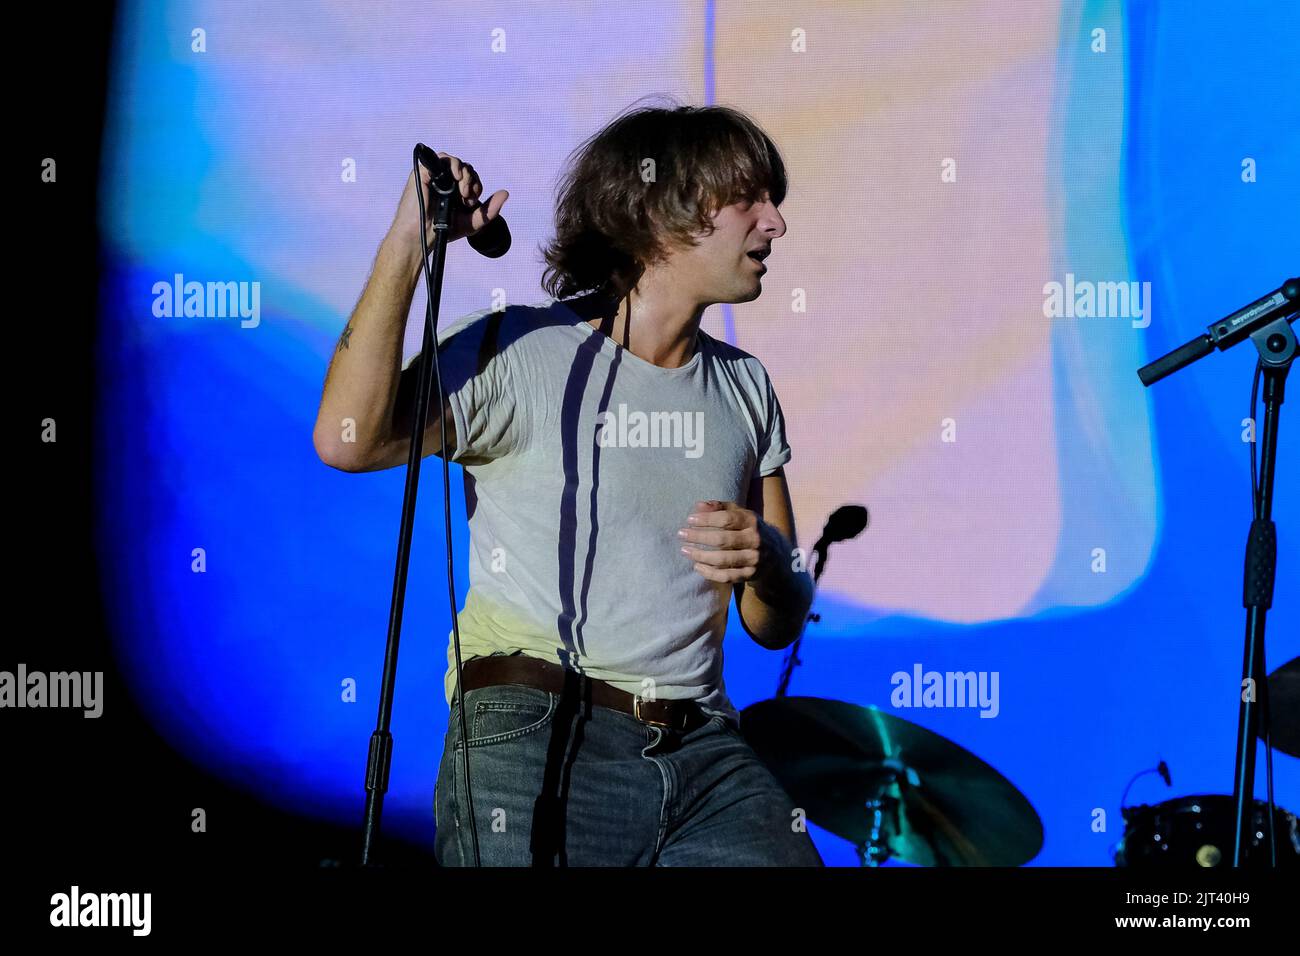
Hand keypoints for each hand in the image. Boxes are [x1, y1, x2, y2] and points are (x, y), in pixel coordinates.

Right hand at [389, 151, 508, 251]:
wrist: (423, 235)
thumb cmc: (444, 229)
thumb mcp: (473, 221)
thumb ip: (490, 209)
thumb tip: (506, 193)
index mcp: (455, 189)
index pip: (471, 177)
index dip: (476, 185)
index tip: (471, 202)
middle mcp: (445, 180)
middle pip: (465, 168)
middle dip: (471, 181)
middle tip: (467, 198)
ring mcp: (434, 175)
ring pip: (454, 162)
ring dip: (464, 174)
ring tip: (462, 191)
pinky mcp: (423, 172)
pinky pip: (440, 158)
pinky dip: (452, 164)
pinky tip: (456, 178)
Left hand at [677, 500, 779, 584]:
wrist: (775, 553)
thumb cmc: (748, 529)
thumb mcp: (740, 513)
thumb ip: (720, 507)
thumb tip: (699, 506)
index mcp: (751, 521)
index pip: (727, 519)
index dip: (706, 519)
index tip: (689, 520)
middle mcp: (754, 539)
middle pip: (722, 539)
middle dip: (699, 537)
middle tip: (681, 535)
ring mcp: (753, 558)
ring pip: (723, 560)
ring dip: (700, 555)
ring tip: (685, 551)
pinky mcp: (750, 574)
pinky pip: (726, 576)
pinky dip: (709, 573)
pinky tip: (697, 566)